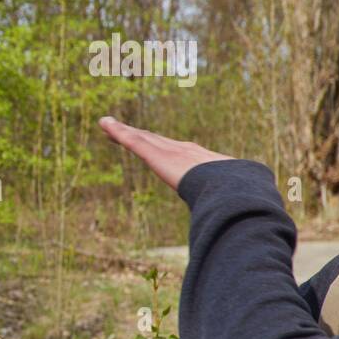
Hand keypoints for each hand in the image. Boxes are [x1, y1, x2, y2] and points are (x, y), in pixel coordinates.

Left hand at [98, 117, 234, 191]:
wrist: (233, 186)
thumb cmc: (234, 194)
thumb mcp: (229, 196)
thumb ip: (225, 201)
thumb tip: (233, 215)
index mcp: (198, 160)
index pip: (173, 150)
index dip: (158, 144)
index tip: (150, 140)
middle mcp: (181, 150)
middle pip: (153, 140)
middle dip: (137, 134)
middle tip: (121, 129)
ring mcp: (168, 151)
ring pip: (139, 137)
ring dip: (120, 130)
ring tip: (106, 123)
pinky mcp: (156, 155)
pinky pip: (132, 140)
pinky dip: (117, 132)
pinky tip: (104, 124)